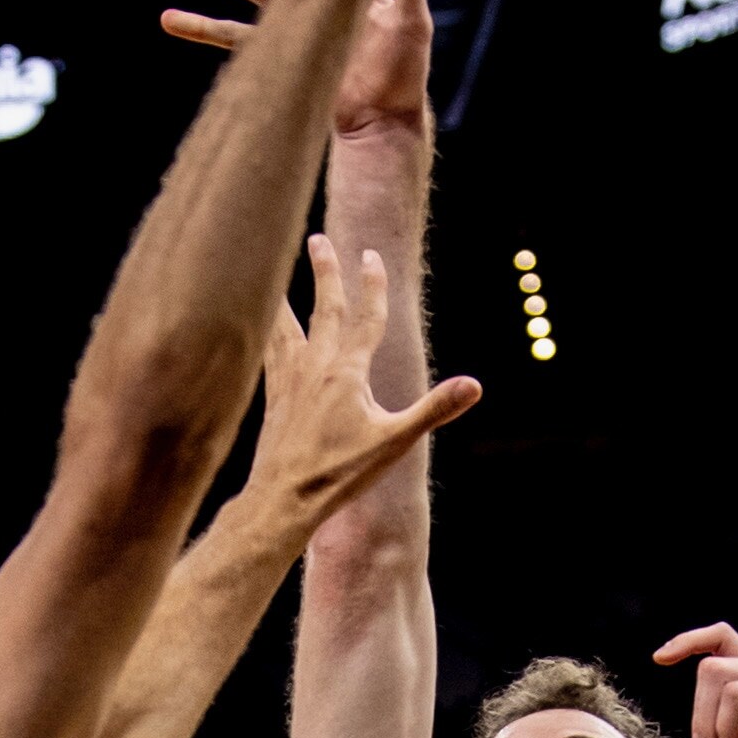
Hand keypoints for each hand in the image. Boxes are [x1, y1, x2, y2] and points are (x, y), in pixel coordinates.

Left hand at [239, 233, 477, 548]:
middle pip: (322, 308)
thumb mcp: (395, 442)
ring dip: (283, 295)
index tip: (370, 255)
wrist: (283, 498)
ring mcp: (289, 380)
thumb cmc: (340, 474)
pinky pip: (267, 352)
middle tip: (318, 239)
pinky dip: (266, 332)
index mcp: (347, 372)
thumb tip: (475, 386)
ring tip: (271, 273)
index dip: (371, 286)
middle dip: (325, 272)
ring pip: (285, 324)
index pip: (365, 318)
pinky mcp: (272, 397)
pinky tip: (262, 330)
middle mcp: (315, 366)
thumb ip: (434, 409)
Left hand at [652, 620, 737, 737]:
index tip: (660, 658)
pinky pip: (734, 693)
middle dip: (697, 713)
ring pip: (716, 674)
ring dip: (708, 723)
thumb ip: (708, 707)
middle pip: (709, 665)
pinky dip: (725, 727)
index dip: (689, 641)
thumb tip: (674, 676)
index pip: (720, 638)